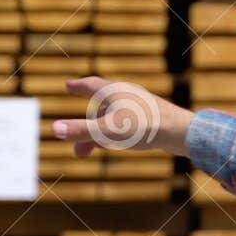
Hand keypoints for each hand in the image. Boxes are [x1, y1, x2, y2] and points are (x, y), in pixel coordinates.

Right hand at [49, 77, 194, 156]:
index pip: (90, 84)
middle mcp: (127, 93)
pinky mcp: (152, 116)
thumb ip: (81, 130)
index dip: (77, 86)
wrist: (180, 132)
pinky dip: (115, 132)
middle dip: (85, 126)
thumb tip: (54, 129)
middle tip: (76, 146)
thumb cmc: (143, 128)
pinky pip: (127, 122)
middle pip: (99, 107)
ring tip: (90, 151)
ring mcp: (140, 104)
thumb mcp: (106, 131)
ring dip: (99, 133)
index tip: (68, 86)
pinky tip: (117, 145)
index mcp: (113, 91)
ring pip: (112, 117)